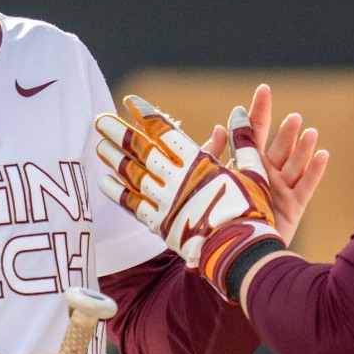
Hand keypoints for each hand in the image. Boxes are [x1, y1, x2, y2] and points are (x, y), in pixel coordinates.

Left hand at [95, 94, 280, 295]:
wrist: (239, 252)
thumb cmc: (251, 211)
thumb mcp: (253, 172)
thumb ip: (244, 141)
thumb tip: (240, 112)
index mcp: (198, 163)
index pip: (165, 132)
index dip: (147, 116)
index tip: (130, 102)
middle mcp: (176, 179)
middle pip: (142, 151)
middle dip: (120, 133)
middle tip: (101, 120)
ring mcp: (165, 202)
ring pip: (134, 175)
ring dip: (115, 159)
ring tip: (100, 146)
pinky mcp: (160, 224)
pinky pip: (133, 205)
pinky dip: (118, 193)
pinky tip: (104, 182)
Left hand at [201, 85, 328, 244]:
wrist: (230, 254)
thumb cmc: (219, 218)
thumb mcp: (212, 180)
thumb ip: (214, 154)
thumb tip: (219, 127)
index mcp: (246, 165)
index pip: (253, 132)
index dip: (258, 111)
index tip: (264, 89)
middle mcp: (265, 174)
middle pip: (278, 148)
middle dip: (285, 133)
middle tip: (293, 118)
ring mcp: (280, 191)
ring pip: (294, 164)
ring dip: (301, 148)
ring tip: (309, 132)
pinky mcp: (292, 208)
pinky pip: (305, 187)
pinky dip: (314, 171)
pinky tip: (322, 154)